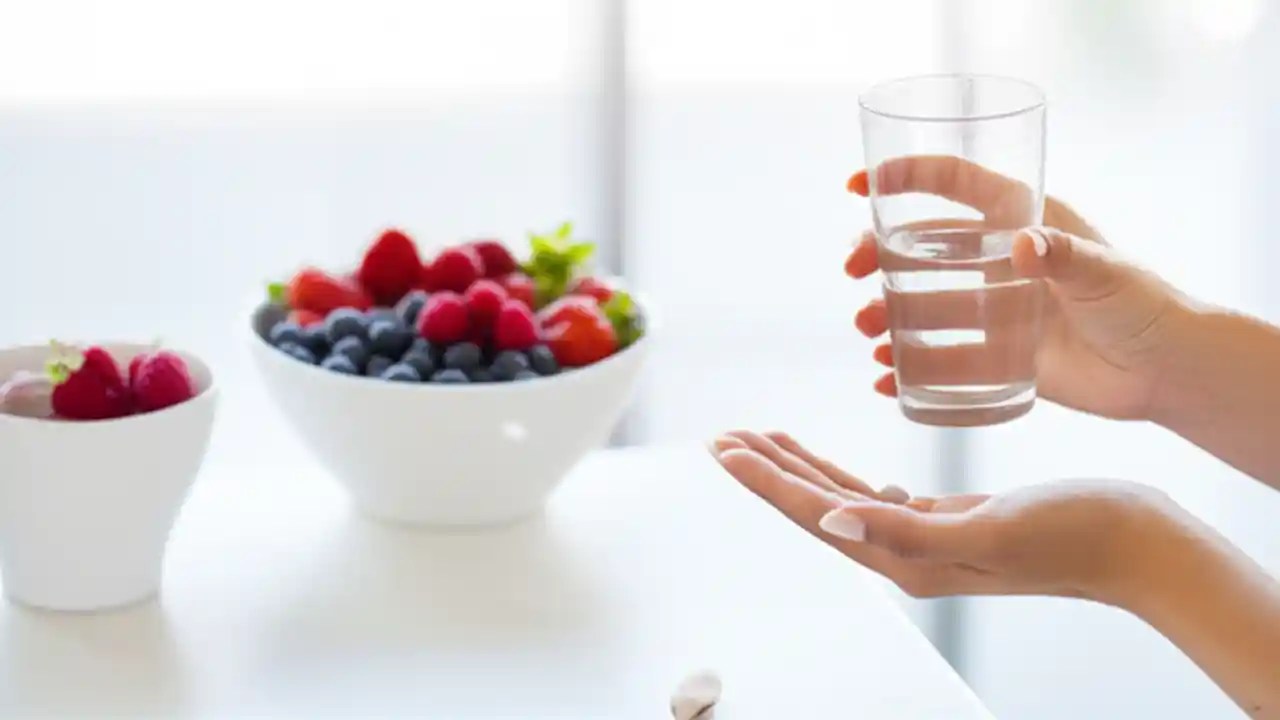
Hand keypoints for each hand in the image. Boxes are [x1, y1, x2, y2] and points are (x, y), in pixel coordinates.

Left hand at [709, 429, 1174, 604]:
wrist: (1139, 546)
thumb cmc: (1075, 535)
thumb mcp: (989, 529)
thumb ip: (907, 530)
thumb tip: (830, 522)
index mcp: (905, 557)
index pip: (814, 513)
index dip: (764, 480)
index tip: (723, 450)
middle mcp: (905, 553)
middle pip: (815, 506)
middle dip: (767, 470)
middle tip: (723, 437)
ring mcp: (926, 540)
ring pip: (842, 499)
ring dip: (800, 468)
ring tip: (761, 439)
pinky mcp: (949, 523)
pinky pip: (879, 499)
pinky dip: (846, 479)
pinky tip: (832, 473)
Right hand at [846, 156, 1187, 419]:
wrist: (1164, 371)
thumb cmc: (1144, 305)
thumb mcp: (1104, 273)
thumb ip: (1063, 257)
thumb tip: (1021, 245)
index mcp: (1022, 221)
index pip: (956, 184)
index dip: (907, 177)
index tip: (860, 184)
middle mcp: (998, 261)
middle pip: (922, 248)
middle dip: (877, 253)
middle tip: (851, 269)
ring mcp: (993, 310)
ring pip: (922, 306)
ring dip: (886, 314)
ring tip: (868, 331)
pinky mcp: (995, 357)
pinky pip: (941, 361)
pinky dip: (908, 370)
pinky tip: (885, 378)